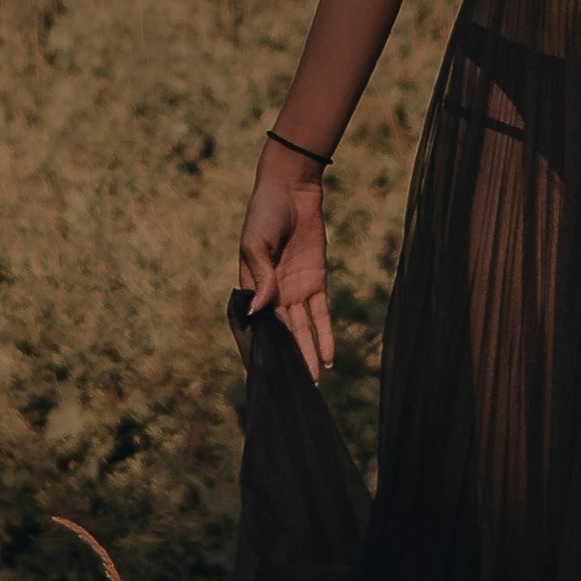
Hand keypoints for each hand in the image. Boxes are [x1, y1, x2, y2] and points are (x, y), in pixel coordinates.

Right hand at [236, 146, 334, 382]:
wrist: (291, 191)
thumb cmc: (264, 213)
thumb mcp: (256, 242)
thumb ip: (261, 276)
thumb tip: (261, 310)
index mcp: (251, 288)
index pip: (256, 326)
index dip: (260, 349)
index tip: (265, 375)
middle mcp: (273, 295)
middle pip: (281, 334)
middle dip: (288, 361)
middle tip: (294, 390)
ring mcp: (295, 290)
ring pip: (302, 330)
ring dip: (307, 354)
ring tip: (313, 382)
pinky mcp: (316, 282)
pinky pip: (322, 314)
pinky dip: (325, 336)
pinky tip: (329, 358)